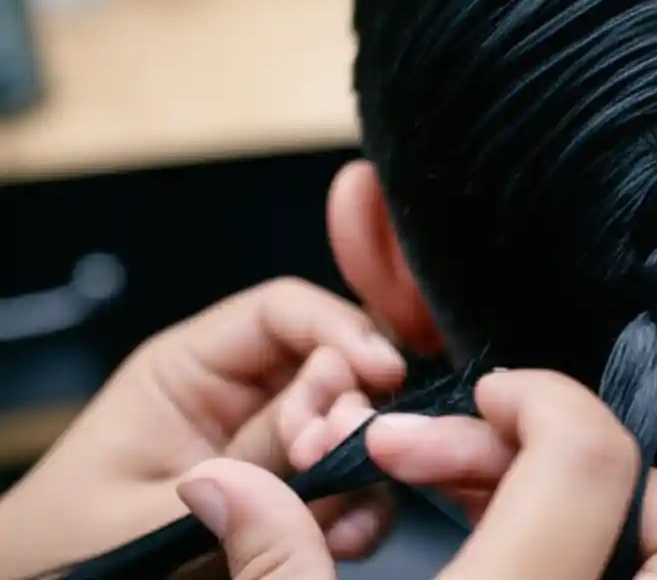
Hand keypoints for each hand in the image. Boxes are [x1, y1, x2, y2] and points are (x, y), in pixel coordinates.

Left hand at [0, 279, 406, 578]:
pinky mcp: (296, 498)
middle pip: (332, 365)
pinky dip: (361, 511)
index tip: (382, 370)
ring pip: (352, 428)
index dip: (340, 329)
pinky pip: (352, 487)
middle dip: (349, 406)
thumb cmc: (66, 551)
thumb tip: (325, 432)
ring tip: (338, 514)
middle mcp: (242, 396)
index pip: (282, 312)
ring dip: (362, 463)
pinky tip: (344, 540)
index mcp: (188, 368)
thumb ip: (238, 474)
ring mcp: (273, 448)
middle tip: (336, 454)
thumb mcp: (142, 511)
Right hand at [262, 369, 656, 578]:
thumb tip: (221, 480)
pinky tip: (504, 547)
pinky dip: (595, 557)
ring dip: (597, 512)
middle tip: (492, 464)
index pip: (593, 466)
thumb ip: (277, 569)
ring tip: (475, 504)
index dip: (540, 402)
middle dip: (602, 471)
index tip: (476, 400)